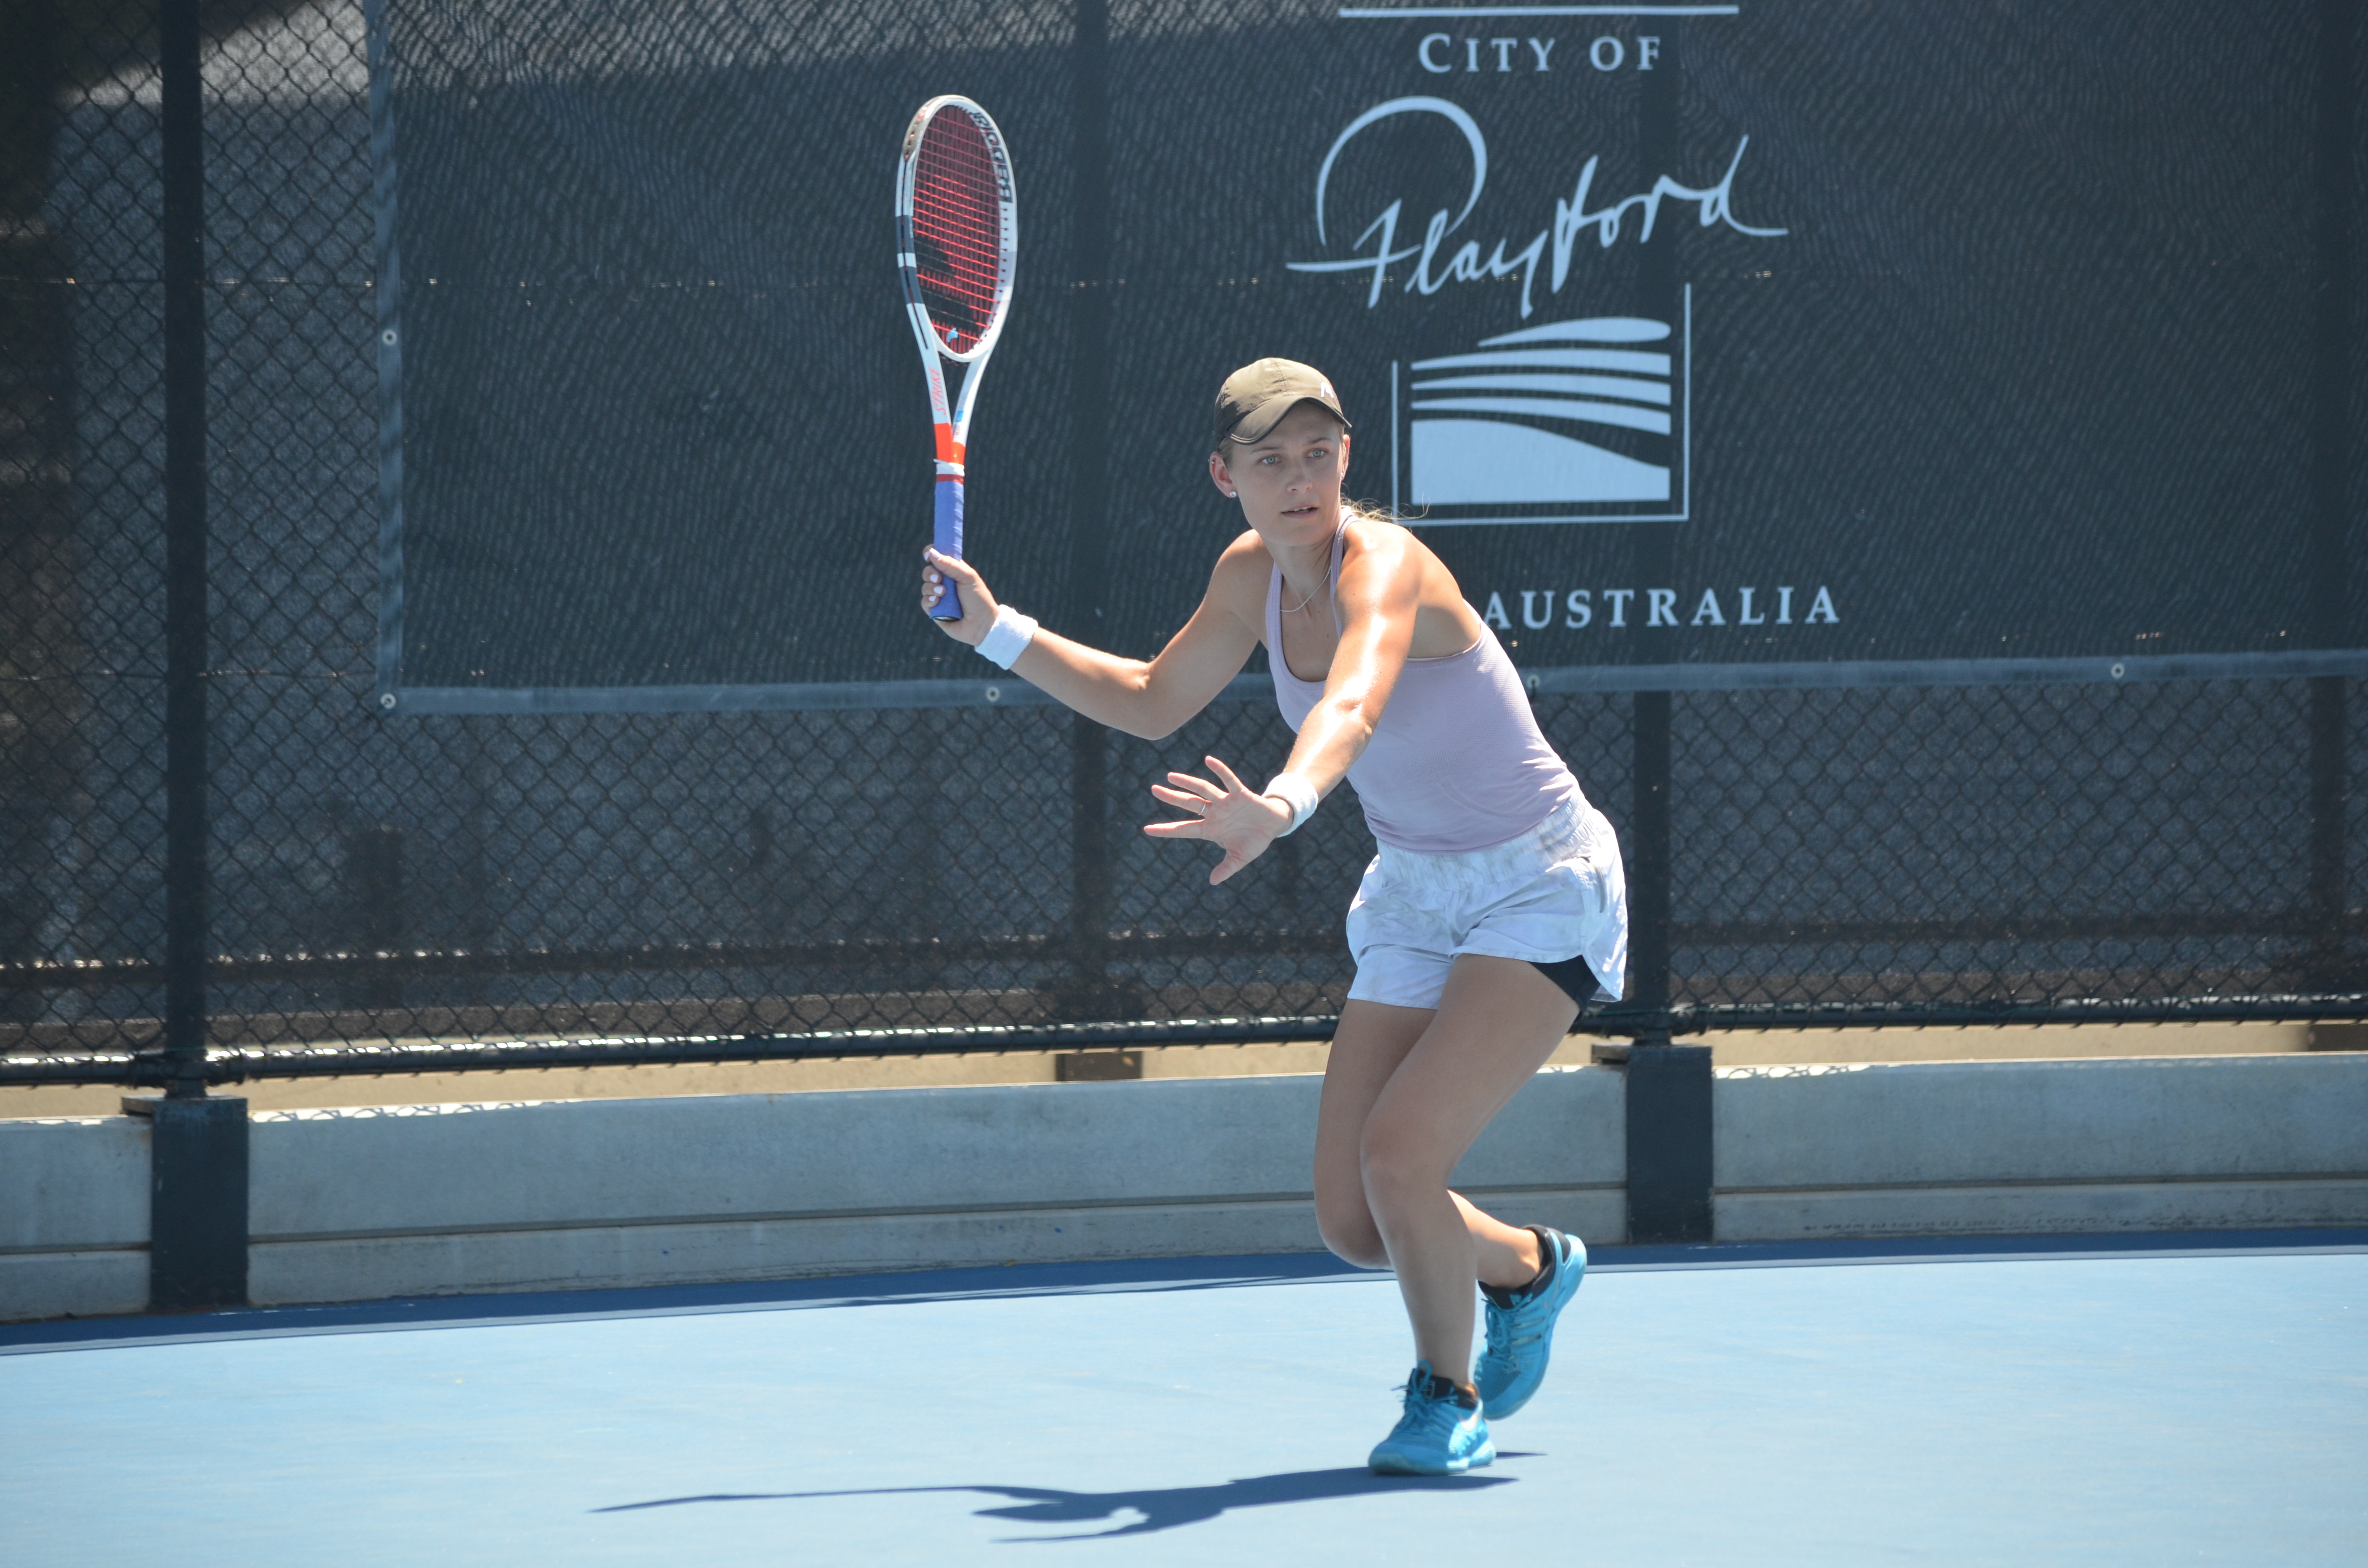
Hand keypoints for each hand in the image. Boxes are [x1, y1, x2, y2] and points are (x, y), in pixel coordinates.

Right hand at [921, 547, 998, 645]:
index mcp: (954, 571)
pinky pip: (924, 602)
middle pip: (928, 571)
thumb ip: (950, 564)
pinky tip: (937, 602)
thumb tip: (931, 552)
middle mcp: (946, 583)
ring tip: (943, 593)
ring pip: (925, 586)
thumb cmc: (978, 599)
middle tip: (938, 578)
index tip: (928, 554)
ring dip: (932, 588)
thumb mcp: (967, 577)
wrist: (982, 624)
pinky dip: (929, 601)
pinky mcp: (935, 611)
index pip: (938, 558)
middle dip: (930, 573)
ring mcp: (939, 597)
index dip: (931, 553)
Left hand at [1144, 754, 1292, 885]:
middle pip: (1189, 803)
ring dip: (1188, 782)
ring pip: (1203, 790)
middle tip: (1153, 789)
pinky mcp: (1240, 794)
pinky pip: (1229, 780)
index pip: (1183, 829)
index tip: (1147, 829)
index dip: (1166, 830)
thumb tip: (1212, 882)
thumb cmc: (1254, 841)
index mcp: (1210, 829)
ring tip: (1170, 776)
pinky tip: (1208, 760)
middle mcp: (1214, 813)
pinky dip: (1220, 770)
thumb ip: (1226, 869)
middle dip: (1172, 797)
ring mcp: (1226, 802)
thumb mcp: (1239, 858)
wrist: (1274, 825)